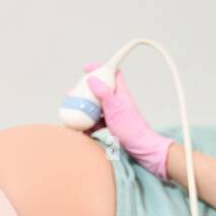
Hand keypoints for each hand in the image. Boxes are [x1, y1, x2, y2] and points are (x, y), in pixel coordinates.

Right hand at [83, 62, 173, 180]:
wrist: (141, 148)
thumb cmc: (130, 129)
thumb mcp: (114, 109)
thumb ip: (104, 93)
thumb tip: (92, 79)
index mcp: (120, 92)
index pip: (112, 72)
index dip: (100, 67)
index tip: (87, 69)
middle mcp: (117, 100)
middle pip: (101, 88)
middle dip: (87, 90)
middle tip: (75, 92)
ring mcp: (115, 112)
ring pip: (97, 105)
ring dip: (86, 107)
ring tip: (75, 109)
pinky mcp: (112, 124)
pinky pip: (98, 120)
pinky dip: (90, 123)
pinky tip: (83, 128)